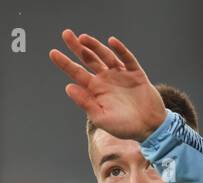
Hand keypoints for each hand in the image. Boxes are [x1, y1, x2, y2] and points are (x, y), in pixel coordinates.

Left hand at [48, 30, 165, 141]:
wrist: (150, 128)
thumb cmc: (124, 127)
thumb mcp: (101, 118)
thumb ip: (85, 103)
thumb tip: (69, 87)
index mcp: (95, 90)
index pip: (77, 73)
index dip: (64, 63)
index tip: (52, 53)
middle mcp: (106, 79)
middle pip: (89, 59)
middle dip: (77, 47)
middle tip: (66, 34)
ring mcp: (120, 75)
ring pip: (105, 56)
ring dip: (95, 46)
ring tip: (83, 38)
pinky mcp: (135, 73)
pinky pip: (127, 59)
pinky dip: (120, 50)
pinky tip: (111, 42)